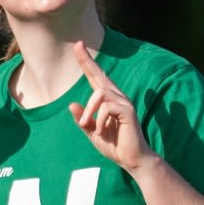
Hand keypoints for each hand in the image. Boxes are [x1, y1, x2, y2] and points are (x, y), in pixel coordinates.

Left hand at [68, 42, 155, 174]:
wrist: (131, 160)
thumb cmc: (114, 145)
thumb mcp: (93, 132)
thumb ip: (84, 119)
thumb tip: (72, 104)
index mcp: (108, 101)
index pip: (95, 78)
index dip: (86, 62)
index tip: (78, 46)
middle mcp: (117, 97)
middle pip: (99, 74)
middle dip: (87, 60)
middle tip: (77, 44)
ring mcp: (124, 102)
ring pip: (99, 94)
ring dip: (89, 111)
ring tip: (86, 125)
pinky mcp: (128, 111)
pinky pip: (107, 107)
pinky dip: (99, 120)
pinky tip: (102, 131)